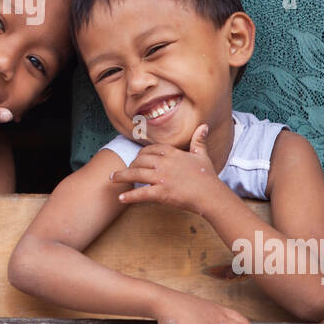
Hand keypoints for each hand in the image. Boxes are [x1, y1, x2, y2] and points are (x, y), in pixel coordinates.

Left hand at [109, 124, 224, 215]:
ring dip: (121, 176)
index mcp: (172, 153)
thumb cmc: (207, 176)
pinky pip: (140, 194)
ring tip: (112, 178)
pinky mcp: (160, 193)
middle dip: (130, 165)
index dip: (141, 154)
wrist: (211, 195)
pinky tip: (121, 197)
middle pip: (139, 160)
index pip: (150, 149)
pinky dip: (129, 196)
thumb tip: (203, 125)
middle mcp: (163, 163)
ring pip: (135, 174)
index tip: (137, 158)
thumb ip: (199, 140)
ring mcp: (161, 178)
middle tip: (124, 170)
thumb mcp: (202, 155)